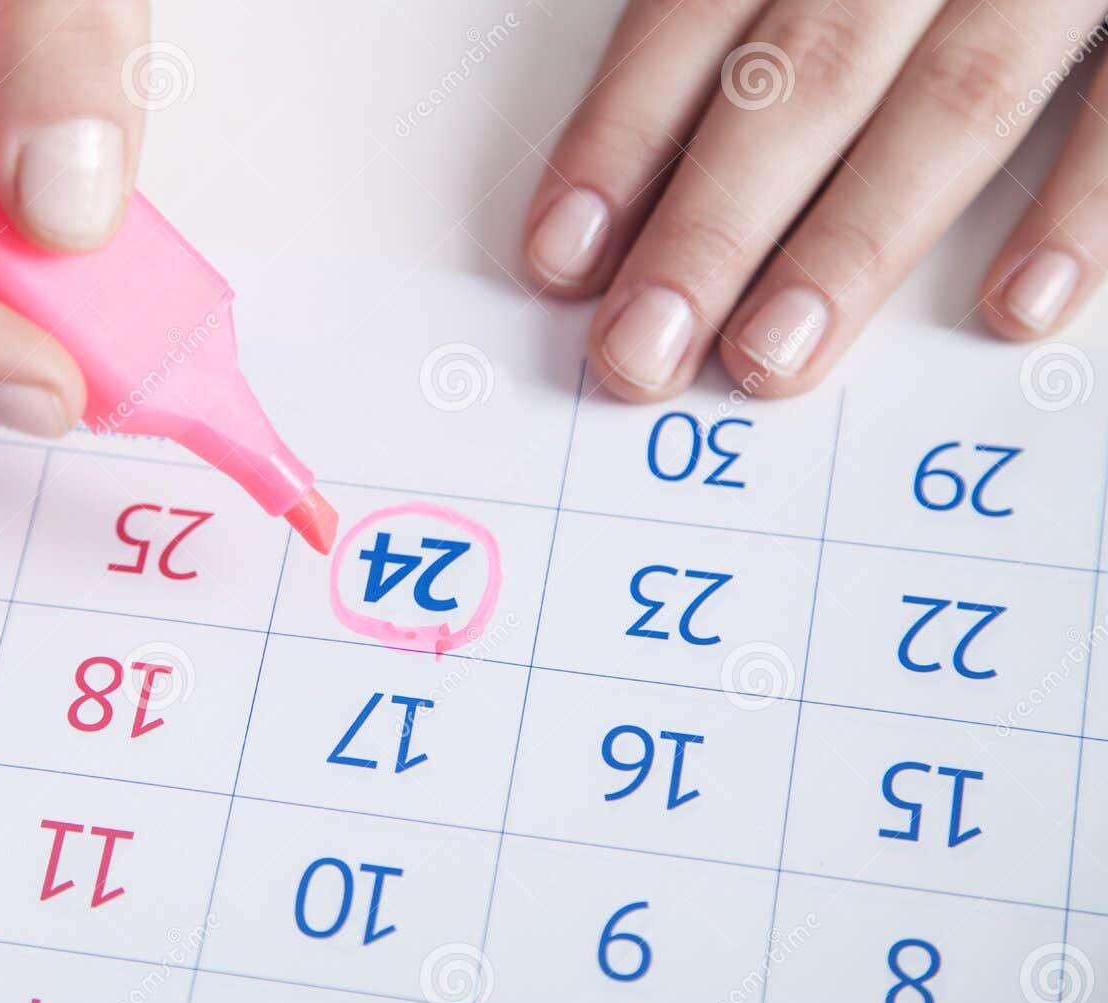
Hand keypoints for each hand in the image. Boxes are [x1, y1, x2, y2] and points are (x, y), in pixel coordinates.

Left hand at [523, 1, 1107, 400]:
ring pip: (952, 97)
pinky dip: (1082, 201)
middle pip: (805, 74)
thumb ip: (741, 12)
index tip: (558, 256)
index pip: (694, 11)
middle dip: (710, 223)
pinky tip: (1018, 303)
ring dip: (854, 239)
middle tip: (639, 350)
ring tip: (769, 356)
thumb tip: (634, 168)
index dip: (622, 135)